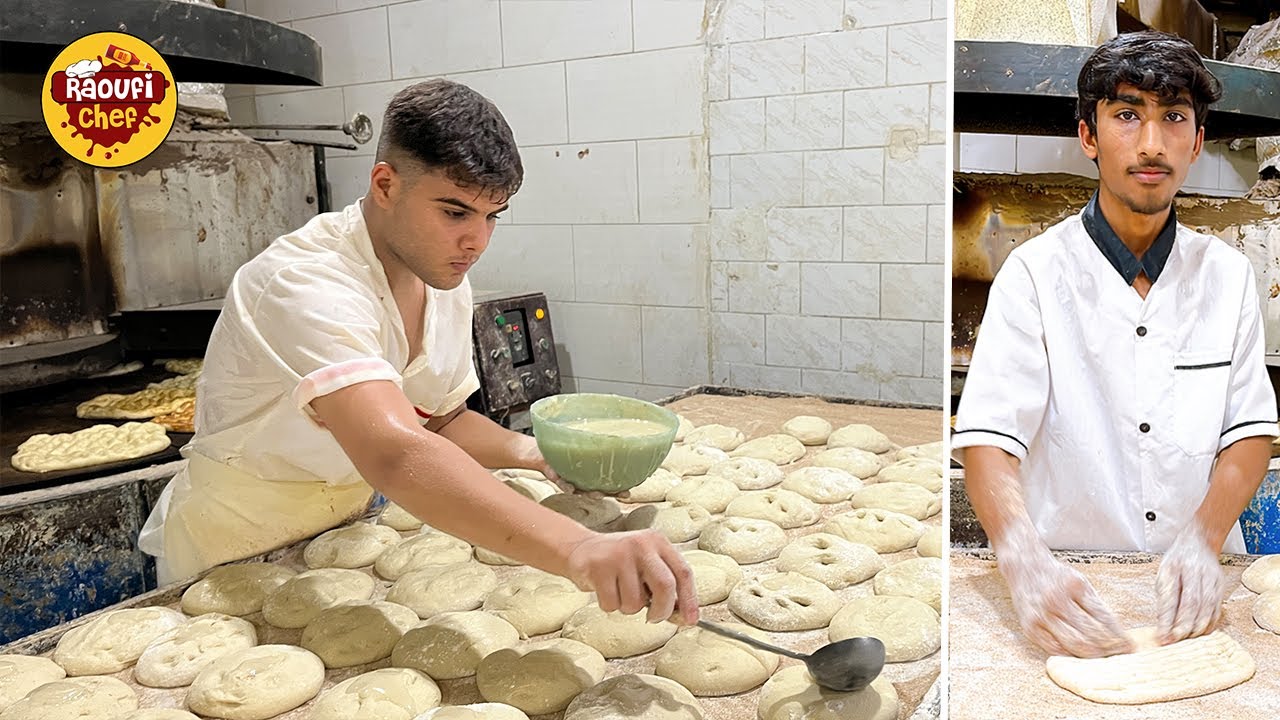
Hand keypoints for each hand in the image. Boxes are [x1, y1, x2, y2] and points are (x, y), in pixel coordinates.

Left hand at [523, 446, 631, 500]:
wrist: (540, 449)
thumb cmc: (567, 444)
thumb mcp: (584, 441)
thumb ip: (598, 440)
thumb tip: (621, 429)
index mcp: (591, 473)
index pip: (608, 483)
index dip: (619, 489)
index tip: (629, 491)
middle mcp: (582, 479)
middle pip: (597, 490)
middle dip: (606, 493)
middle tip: (616, 493)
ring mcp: (569, 479)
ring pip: (580, 490)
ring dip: (588, 493)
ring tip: (595, 493)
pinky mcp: (555, 476)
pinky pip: (560, 481)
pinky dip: (563, 483)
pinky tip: (568, 484)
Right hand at [564, 529, 699, 624]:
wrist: (581, 548)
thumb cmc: (620, 562)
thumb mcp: (646, 563)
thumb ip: (664, 585)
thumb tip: (682, 616)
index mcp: (658, 542)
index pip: (683, 572)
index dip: (690, 600)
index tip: (690, 620)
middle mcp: (641, 545)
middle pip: (665, 586)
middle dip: (662, 610)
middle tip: (654, 618)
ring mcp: (619, 555)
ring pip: (635, 602)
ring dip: (628, 608)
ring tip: (619, 592)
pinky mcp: (598, 567)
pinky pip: (612, 604)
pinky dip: (609, 606)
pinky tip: (604, 589)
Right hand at [996, 538, 1132, 657]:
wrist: (1023, 566)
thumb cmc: (1055, 575)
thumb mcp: (1079, 581)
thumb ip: (1094, 604)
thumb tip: (1114, 631)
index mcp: (1074, 586)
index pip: (1103, 618)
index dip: (1119, 635)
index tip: (1129, 645)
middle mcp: (1056, 601)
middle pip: (1090, 635)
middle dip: (1109, 648)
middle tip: (1118, 654)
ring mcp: (1041, 615)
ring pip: (1074, 644)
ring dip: (1092, 654)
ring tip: (1103, 657)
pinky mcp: (1030, 627)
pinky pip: (1054, 649)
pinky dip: (1070, 655)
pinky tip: (1080, 656)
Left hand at [1156, 522, 1224, 643]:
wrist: (1199, 543)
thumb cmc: (1177, 561)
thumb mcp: (1163, 572)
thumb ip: (1164, 595)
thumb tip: (1164, 622)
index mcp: (1174, 568)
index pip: (1170, 598)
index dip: (1166, 619)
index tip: (1161, 635)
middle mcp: (1194, 572)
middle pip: (1191, 604)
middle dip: (1183, 626)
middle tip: (1174, 641)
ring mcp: (1210, 578)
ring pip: (1206, 608)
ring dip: (1197, 627)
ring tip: (1187, 639)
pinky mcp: (1221, 584)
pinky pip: (1217, 607)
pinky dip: (1210, 622)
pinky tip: (1201, 631)